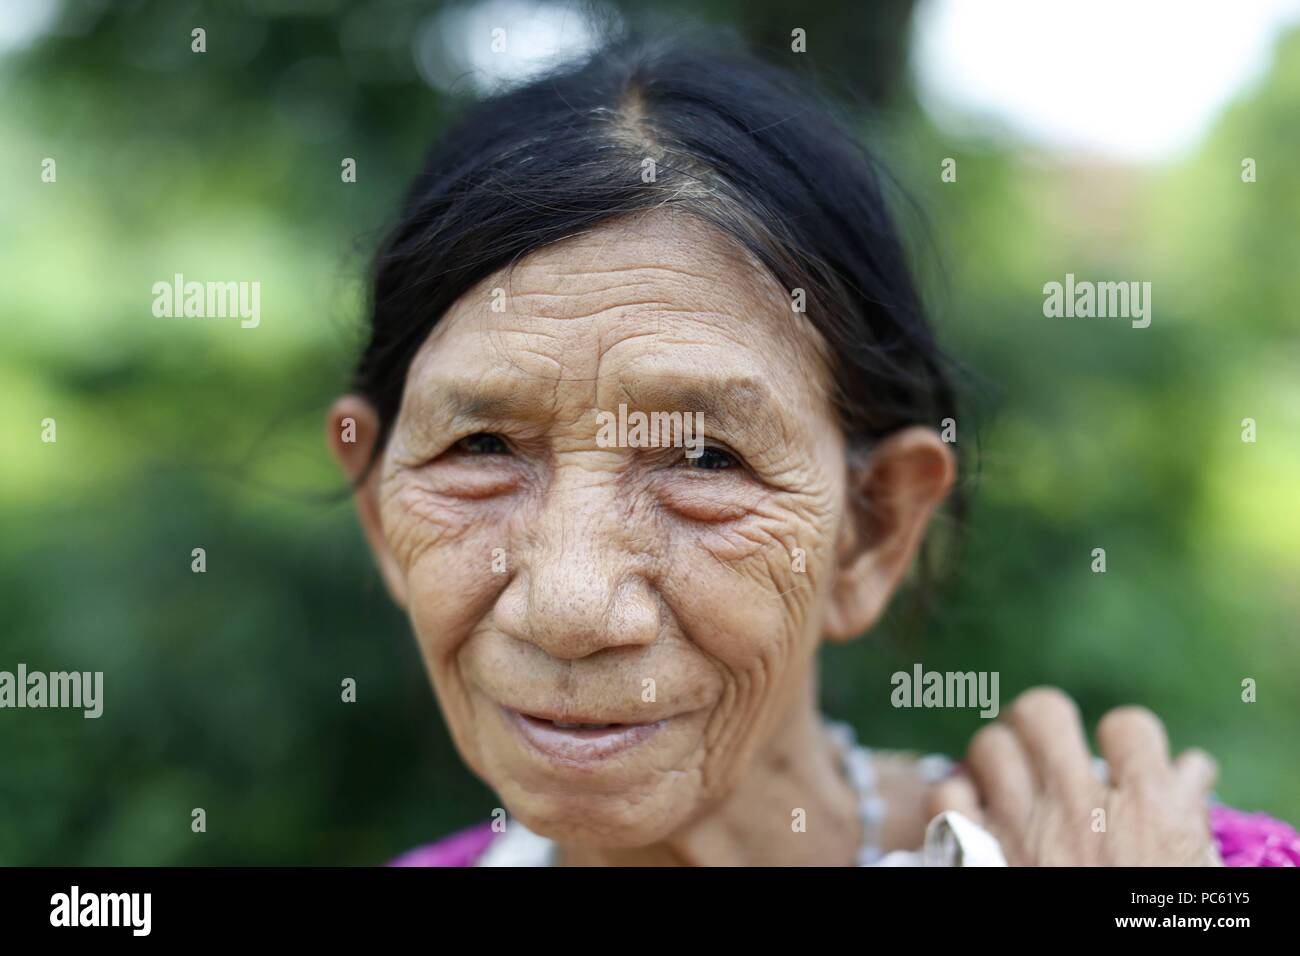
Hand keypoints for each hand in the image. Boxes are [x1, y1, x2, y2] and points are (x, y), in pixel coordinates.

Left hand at [927, 687, 1220, 865]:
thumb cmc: (1154, 920)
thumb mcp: (1187, 871)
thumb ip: (1186, 812)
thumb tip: (1192, 766)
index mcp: (1147, 810)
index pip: (1129, 727)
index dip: (1125, 737)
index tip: (1121, 756)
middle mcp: (1080, 807)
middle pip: (1043, 713)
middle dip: (1043, 724)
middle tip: (1045, 748)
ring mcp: (1021, 828)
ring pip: (989, 745)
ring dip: (997, 758)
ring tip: (1007, 780)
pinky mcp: (974, 856)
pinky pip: (947, 794)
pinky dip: (956, 798)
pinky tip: (973, 814)